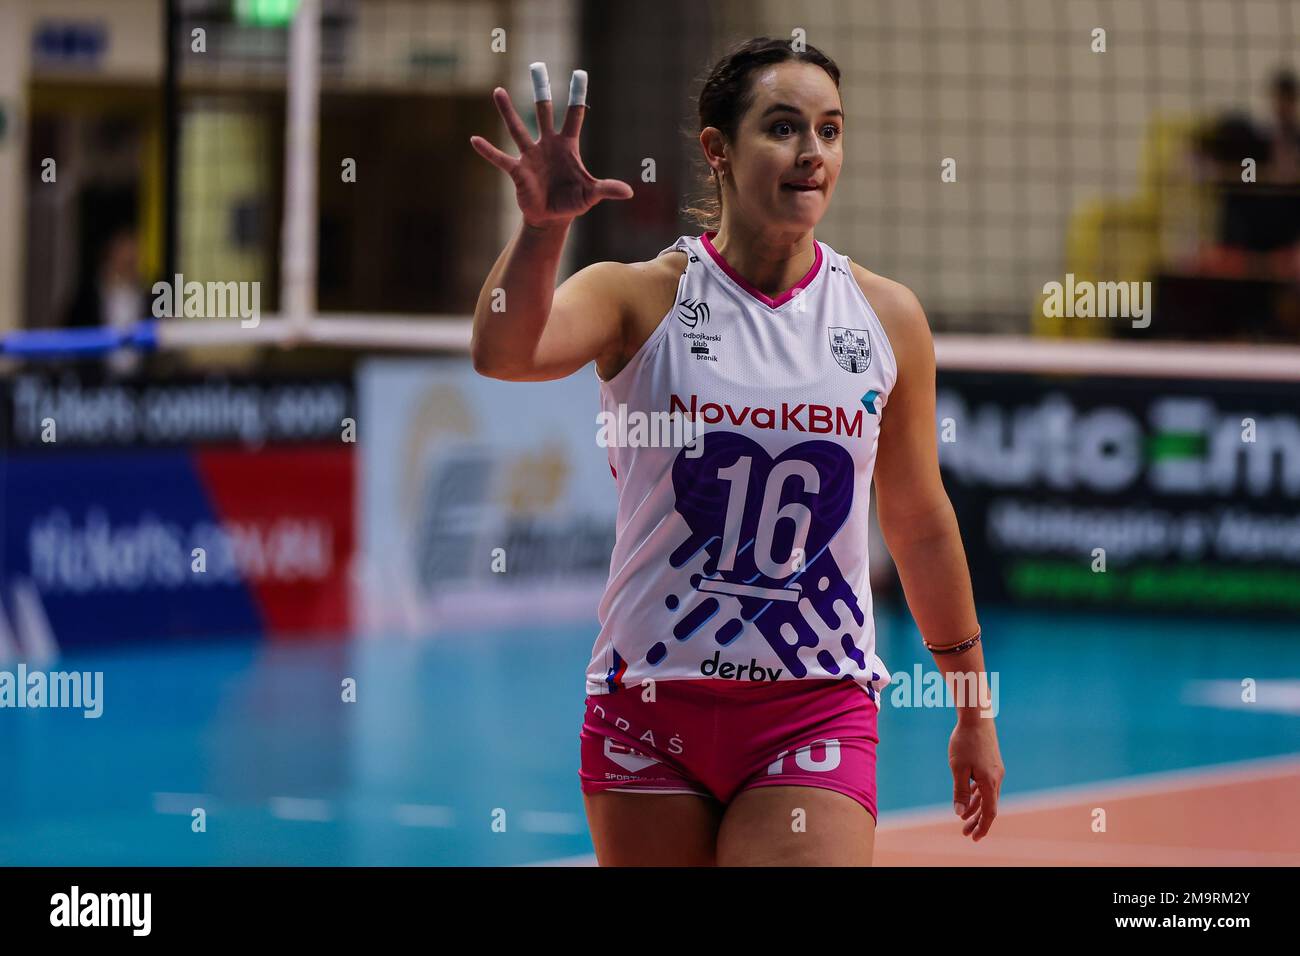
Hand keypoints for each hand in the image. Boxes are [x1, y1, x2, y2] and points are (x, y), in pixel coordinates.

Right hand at [469, 63, 633, 227]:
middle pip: (543, 111)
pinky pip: (500, 159)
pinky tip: (475, 140)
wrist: (551, 218)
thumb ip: (607, 189)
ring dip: (508, 111)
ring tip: (498, 91)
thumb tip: (629, 191)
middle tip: (537, 66)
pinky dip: (488, 151)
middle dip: (540, 90)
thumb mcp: (591, 195)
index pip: (574, 115)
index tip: (579, 73)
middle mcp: (547, 144)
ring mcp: (531, 155)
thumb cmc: (572, 202)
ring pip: (517, 129)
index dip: (577, 96)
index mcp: (567, 146)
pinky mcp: (518, 171)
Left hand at [949, 718, 1004, 841]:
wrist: (977, 718)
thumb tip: (959, 813)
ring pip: (986, 796)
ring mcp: (995, 771)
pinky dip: (977, 794)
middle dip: (977, 821)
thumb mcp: (958, 768)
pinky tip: (969, 799)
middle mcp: (996, 778)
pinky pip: (985, 785)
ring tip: (964, 819)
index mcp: (989, 782)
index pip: (989, 812)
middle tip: (966, 833)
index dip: (982, 826)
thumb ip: (959, 791)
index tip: (974, 838)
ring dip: (976, 808)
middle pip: (989, 806)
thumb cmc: (965, 741)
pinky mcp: (991, 764)